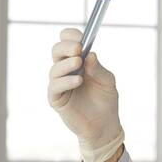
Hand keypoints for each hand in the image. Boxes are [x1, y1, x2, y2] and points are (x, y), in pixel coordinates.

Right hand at [48, 27, 123, 161]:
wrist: (104, 126)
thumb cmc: (105, 101)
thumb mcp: (107, 81)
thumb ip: (98, 68)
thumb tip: (90, 54)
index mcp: (78, 61)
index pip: (67, 42)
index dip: (70, 36)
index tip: (80, 37)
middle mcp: (66, 70)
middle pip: (56, 51)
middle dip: (66, 47)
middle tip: (78, 49)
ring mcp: (59, 84)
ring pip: (54, 68)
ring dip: (66, 64)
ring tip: (79, 64)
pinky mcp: (56, 99)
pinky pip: (55, 87)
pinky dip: (66, 81)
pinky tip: (78, 80)